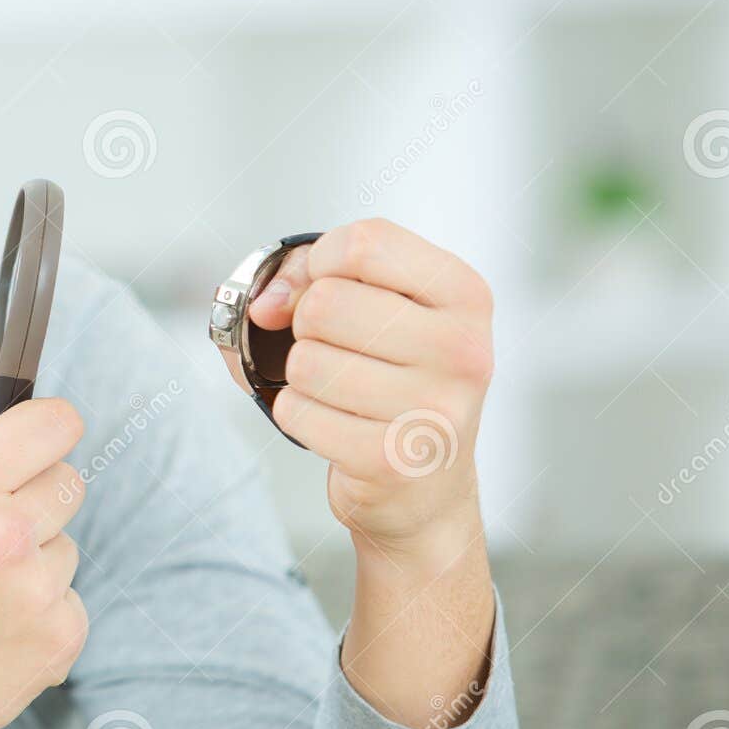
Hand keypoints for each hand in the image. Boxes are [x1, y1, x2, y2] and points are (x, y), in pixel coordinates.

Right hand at [0, 337, 88, 728]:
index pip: (56, 423)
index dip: (45, 427)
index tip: (29, 442)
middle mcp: (9, 537)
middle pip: (69, 480)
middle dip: (31, 497)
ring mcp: (40, 593)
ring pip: (67, 543)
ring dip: (34, 559)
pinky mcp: (61, 640)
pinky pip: (71, 598)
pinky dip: (41, 611)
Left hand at [247, 218, 493, 560]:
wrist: (429, 486)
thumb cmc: (399, 382)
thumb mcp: (380, 307)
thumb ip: (312, 277)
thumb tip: (264, 306)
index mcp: (464, 295)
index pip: (365, 243)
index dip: (321, 261)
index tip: (327, 286)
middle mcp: (461, 350)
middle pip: (325, 303)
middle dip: (307, 325)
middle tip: (337, 349)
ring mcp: (432, 410)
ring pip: (305, 361)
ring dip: (303, 376)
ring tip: (340, 390)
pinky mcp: (390, 460)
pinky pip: (296, 412)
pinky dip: (297, 415)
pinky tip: (335, 422)